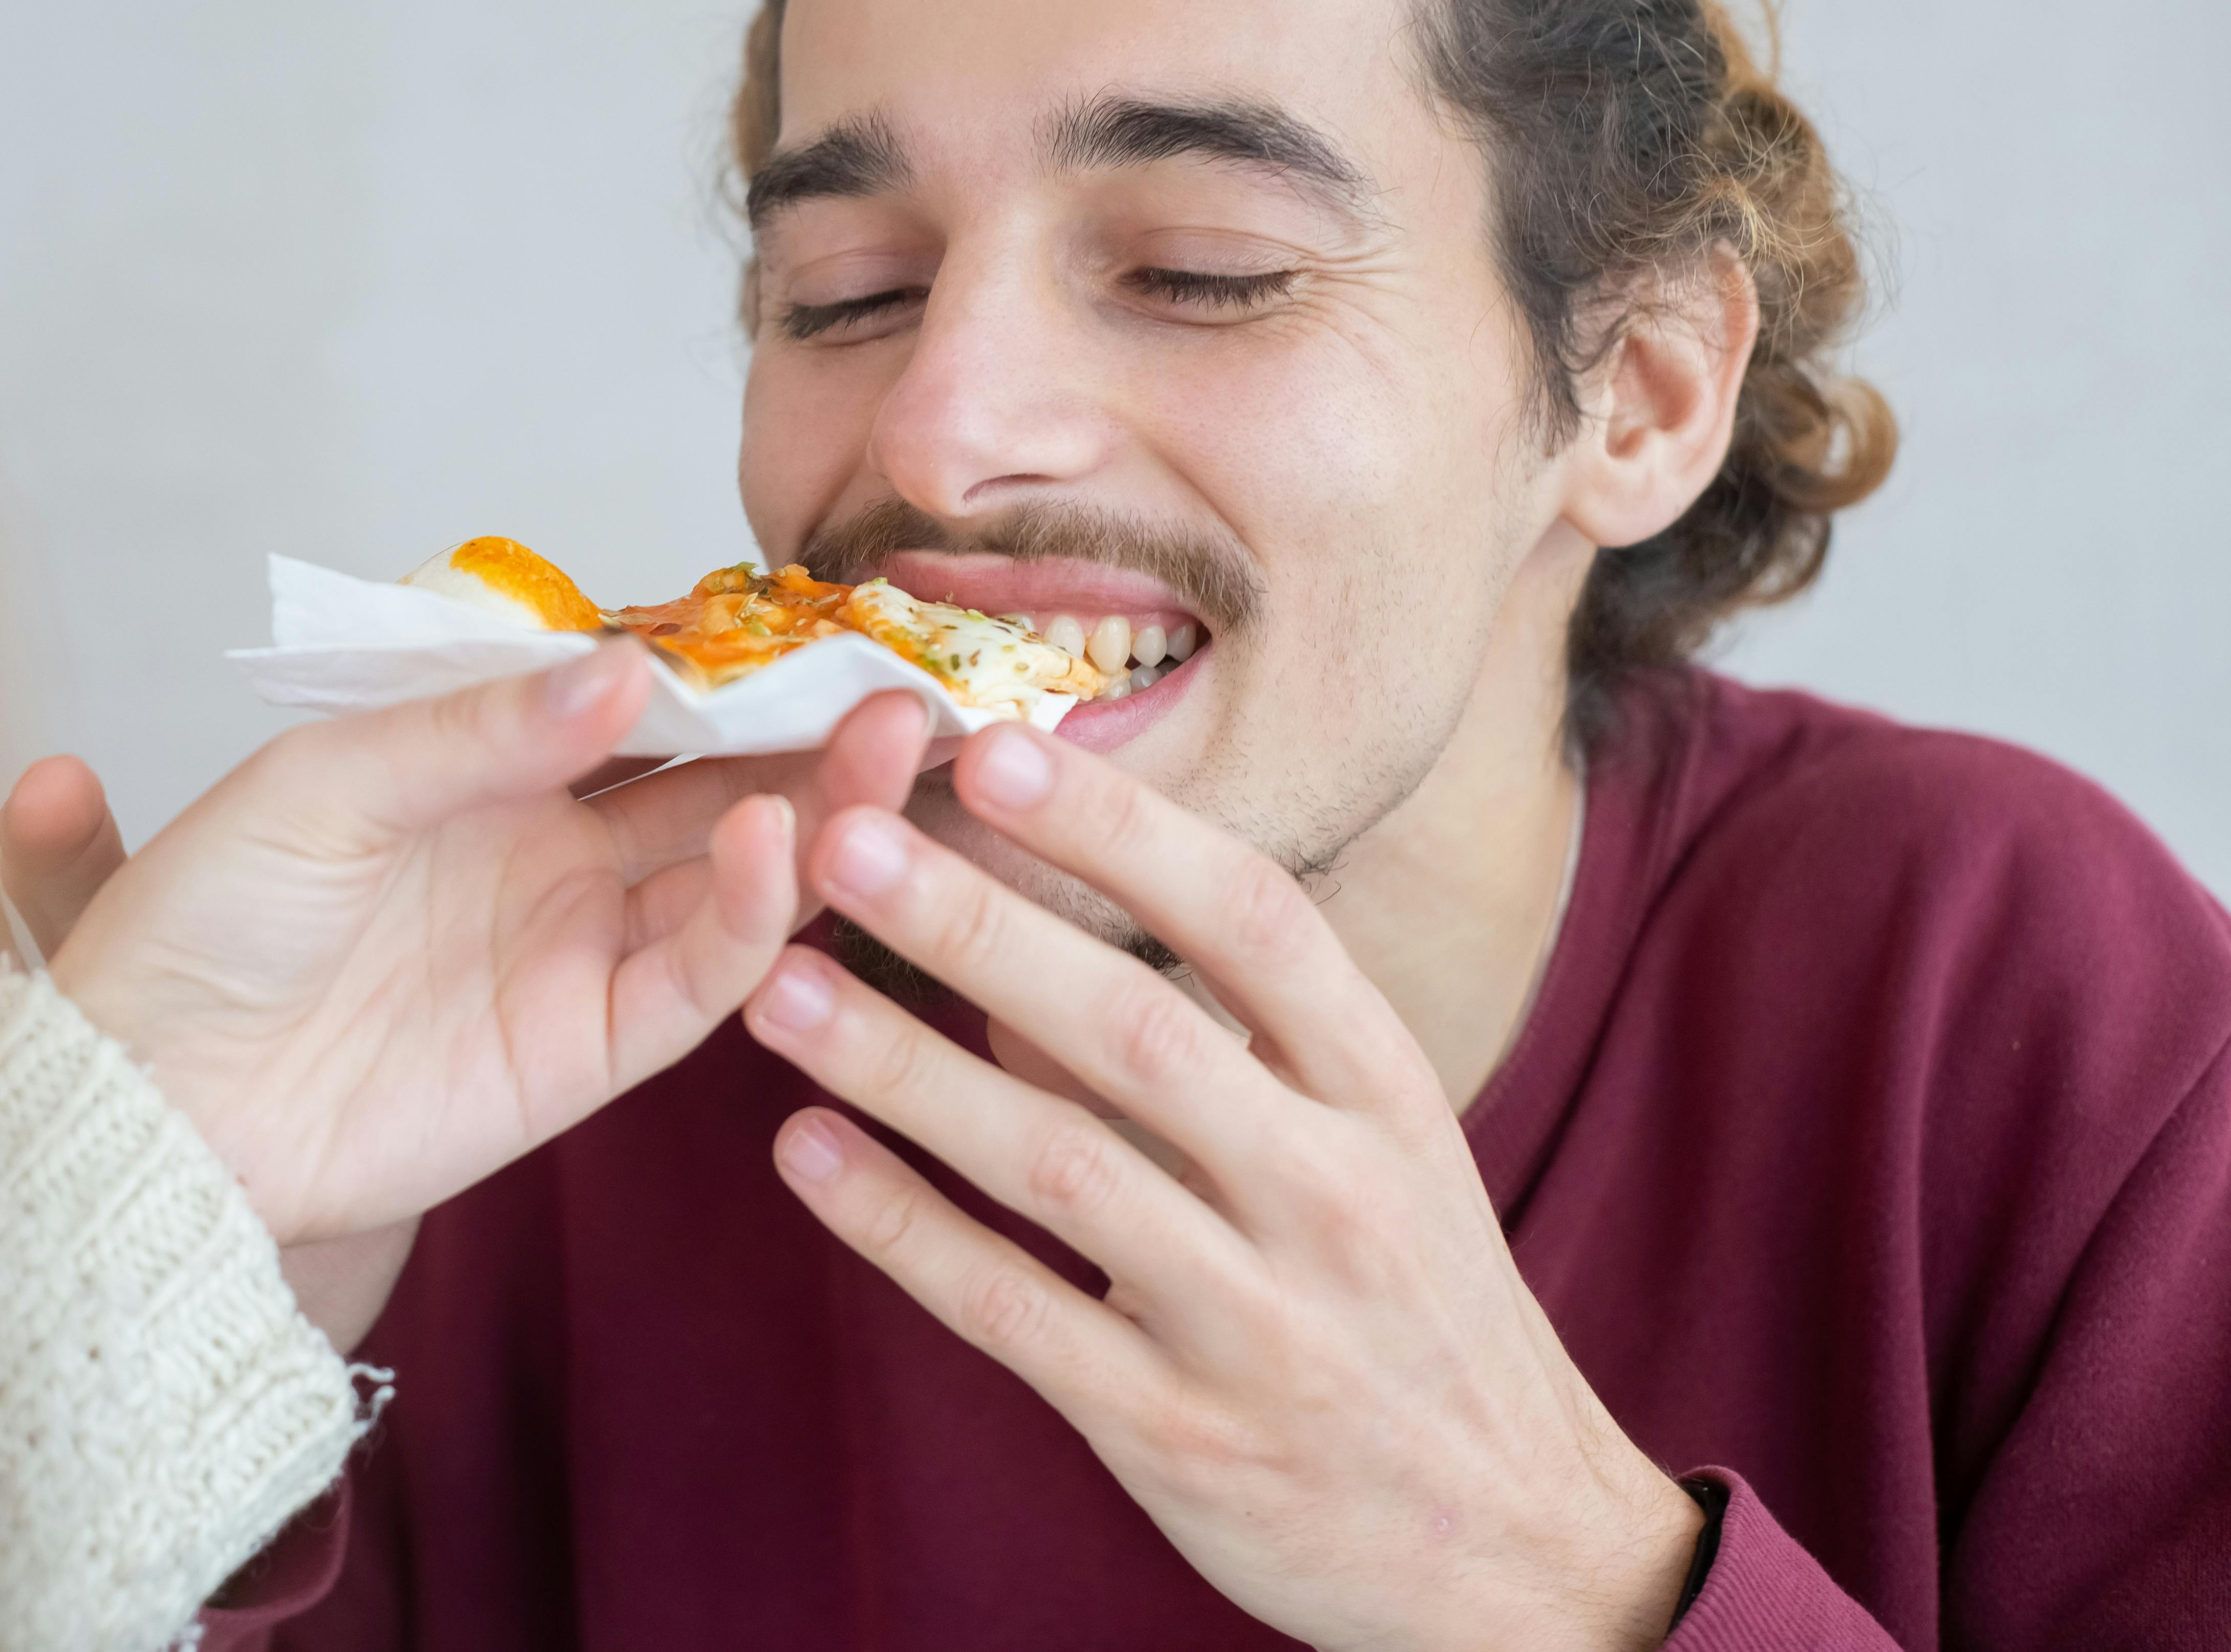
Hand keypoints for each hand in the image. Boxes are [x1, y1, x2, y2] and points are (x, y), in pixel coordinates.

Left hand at [42, 648, 926, 1309]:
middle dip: (816, 733)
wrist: (148, 1099)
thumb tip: (627, 664)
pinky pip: (697, 976)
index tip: (831, 617)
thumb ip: (479, 729)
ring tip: (887, 745)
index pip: (646, 703)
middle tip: (908, 684)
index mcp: (490, 768)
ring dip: (818, 811)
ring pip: (738, 873)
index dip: (738, 663)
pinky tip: (784, 843)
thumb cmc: (203, 923)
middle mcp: (555, 851)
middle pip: (718, 781)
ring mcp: (581, 947)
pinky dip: (753, 914)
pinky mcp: (589, 1045)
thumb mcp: (325, 785)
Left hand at [743, 721, 1700, 1651]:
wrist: (1514, 1546)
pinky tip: (803, 1152)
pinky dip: (900, 1230)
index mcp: (1386, 1096)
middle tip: (845, 840)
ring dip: (904, 1071)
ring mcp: (1254, 1323)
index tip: (998, 746)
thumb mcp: (1375, 1153)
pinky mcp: (1178, 1435)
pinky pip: (1014, 1316)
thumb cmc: (1417, 1311)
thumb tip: (1034, 932)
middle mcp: (1331, 1196)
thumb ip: (1228, 1046)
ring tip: (778, 990)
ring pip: (1056, 1169)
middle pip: (1135, 1031)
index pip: (1256, 924)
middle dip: (978, 927)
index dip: (1123, 830)